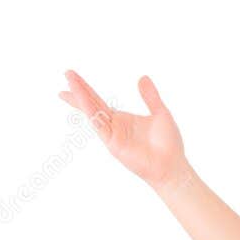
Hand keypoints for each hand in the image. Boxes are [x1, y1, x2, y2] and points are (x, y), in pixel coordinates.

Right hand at [59, 70, 187, 188]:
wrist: (172, 166)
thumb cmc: (168, 144)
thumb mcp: (160, 113)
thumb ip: (150, 96)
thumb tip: (142, 77)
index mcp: (122, 118)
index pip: (98, 101)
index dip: (85, 90)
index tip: (73, 78)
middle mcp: (113, 126)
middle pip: (91, 104)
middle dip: (78, 90)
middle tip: (67, 73)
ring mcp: (112, 135)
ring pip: (93, 113)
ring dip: (80, 98)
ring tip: (68, 86)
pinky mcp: (114, 144)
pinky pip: (100, 126)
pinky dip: (91, 113)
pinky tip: (83, 102)